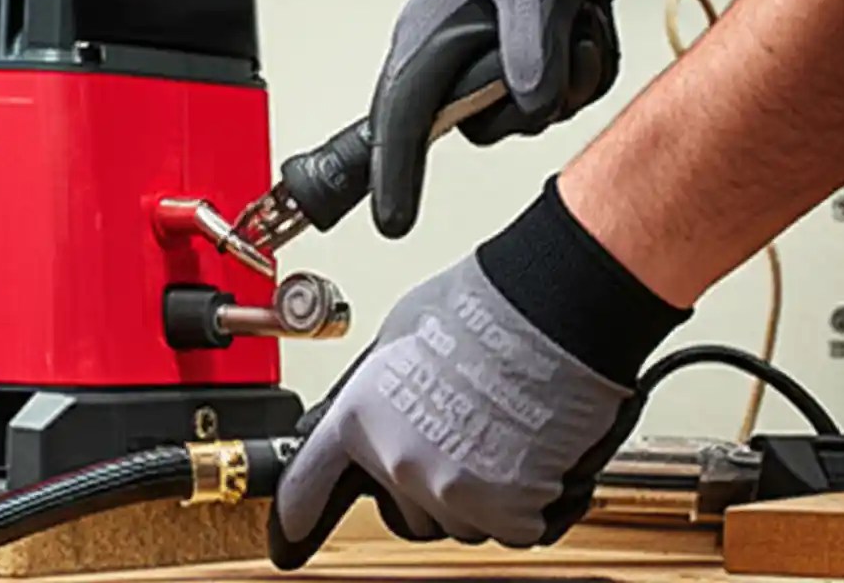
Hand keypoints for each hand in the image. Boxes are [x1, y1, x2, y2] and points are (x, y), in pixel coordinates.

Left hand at [265, 251, 646, 569]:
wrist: (553, 310)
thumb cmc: (485, 308)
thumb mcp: (399, 336)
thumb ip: (377, 391)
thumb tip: (379, 405)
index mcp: (359, 419)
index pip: (310, 482)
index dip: (299, 510)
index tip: (290, 536)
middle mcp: (398, 463)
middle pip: (404, 509)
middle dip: (428, 484)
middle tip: (460, 435)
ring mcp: (453, 491)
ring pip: (459, 521)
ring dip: (478, 492)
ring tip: (500, 433)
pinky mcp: (509, 510)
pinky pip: (511, 525)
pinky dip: (524, 500)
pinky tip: (530, 452)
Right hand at [368, 0, 620, 238]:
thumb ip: (528, 44)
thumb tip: (530, 100)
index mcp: (426, 46)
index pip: (399, 121)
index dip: (392, 176)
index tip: (393, 221)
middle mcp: (452, 72)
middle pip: (484, 127)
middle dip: (531, 100)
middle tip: (556, 45)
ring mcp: (490, 81)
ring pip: (533, 117)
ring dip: (572, 75)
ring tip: (573, 19)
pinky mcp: (527, 83)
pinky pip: (567, 103)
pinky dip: (590, 67)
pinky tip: (582, 26)